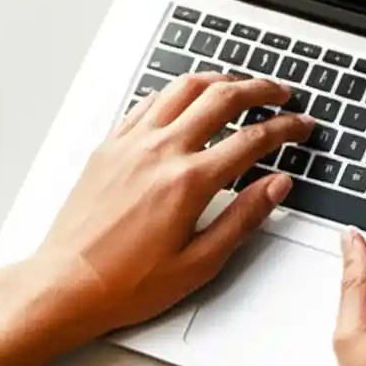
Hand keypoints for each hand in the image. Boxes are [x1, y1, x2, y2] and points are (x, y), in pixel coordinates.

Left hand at [22, 72, 313, 345]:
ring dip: (220, 79)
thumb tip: (277, 186)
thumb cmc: (126, 283)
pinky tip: (188, 97)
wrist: (64, 286)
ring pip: (184, 88)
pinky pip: (149, 101)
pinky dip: (177, 91)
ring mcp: (131, 144)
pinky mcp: (110, 146)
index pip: (252, 139)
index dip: (286, 128)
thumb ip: (244, 218)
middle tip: (282, 94)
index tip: (301, 126)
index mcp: (188, 182)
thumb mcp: (200, 263)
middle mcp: (160, 153)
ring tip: (241, 84)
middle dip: (261, 89)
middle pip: (222, 98)